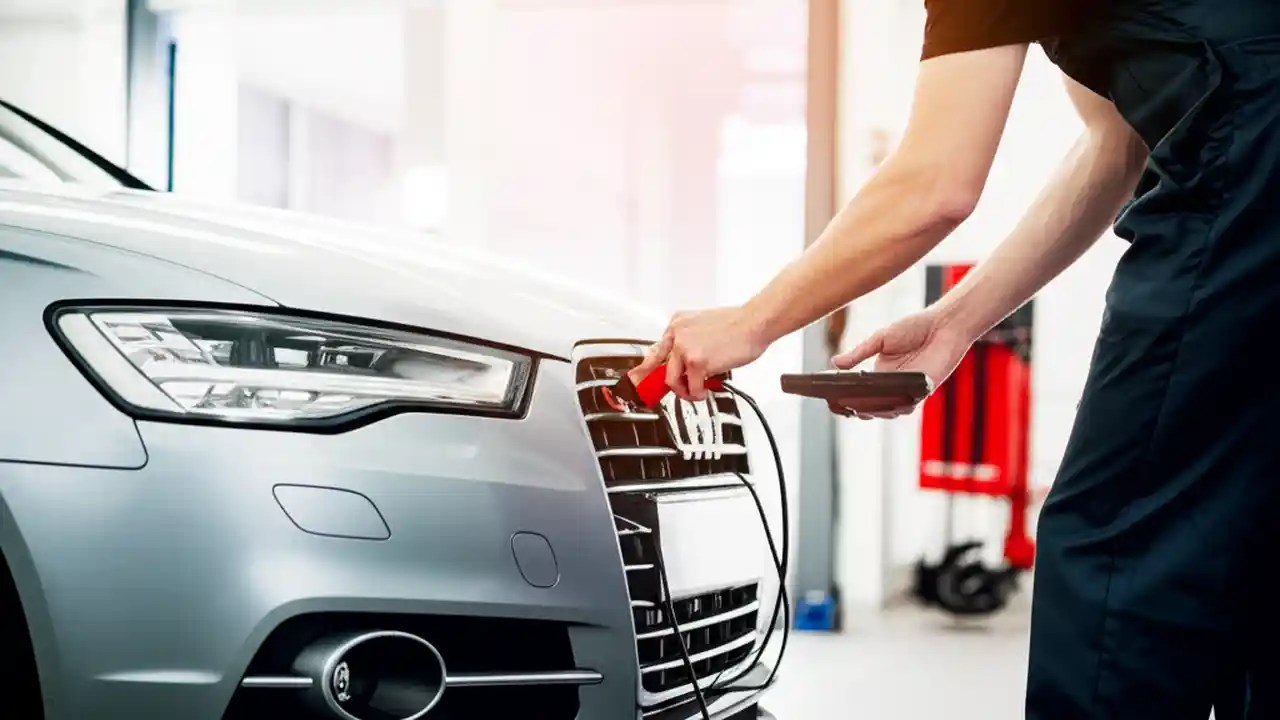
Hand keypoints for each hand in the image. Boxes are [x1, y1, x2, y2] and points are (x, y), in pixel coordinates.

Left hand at [630, 307, 768, 400]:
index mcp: (677, 323)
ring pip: (671, 380)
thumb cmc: (738, 325)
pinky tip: (704, 392)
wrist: (754, 322)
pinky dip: (697, 394)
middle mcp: (677, 334)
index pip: (655, 348)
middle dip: (667, 383)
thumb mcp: (704, 325)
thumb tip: (684, 361)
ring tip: (695, 392)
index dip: (645, 367)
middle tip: (676, 390)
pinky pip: (691, 387)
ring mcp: (685, 348)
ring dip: (683, 391)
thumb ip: (690, 341)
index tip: (637, 377)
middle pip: (659, 367)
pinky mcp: (696, 362)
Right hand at [830, 309, 972, 418]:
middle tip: (844, 407)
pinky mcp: (922, 392)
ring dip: (874, 411)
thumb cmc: (914, 327)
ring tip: (859, 408)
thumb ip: (858, 353)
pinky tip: (883, 404)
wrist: (943, 324)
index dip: (847, 399)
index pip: (860, 392)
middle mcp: (892, 385)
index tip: (833, 401)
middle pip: (872, 405)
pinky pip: (905, 405)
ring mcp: (907, 391)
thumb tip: (834, 362)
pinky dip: (893, 407)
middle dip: (858, 409)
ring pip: (887, 410)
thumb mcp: (880, 338)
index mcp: (880, 373)